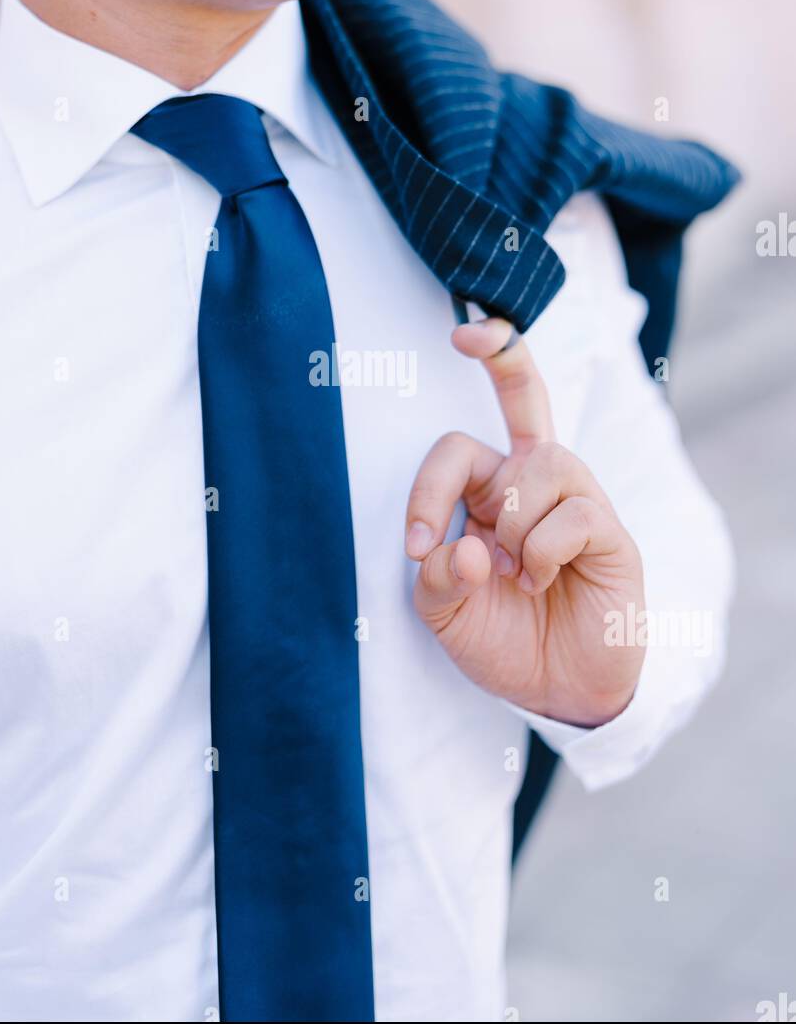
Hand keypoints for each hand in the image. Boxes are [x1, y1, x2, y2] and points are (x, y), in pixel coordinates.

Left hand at [404, 318, 645, 726]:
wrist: (554, 691)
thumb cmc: (501, 638)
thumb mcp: (445, 614)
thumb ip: (435, 578)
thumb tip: (463, 546)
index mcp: (488, 491)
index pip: (456, 448)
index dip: (427, 487)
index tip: (412, 544)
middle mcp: (533, 482)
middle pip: (526, 393)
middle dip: (503, 351)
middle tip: (470, 332)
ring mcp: (578, 500)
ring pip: (544, 465)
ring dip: (516, 524)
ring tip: (515, 571)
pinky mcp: (611, 533)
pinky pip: (576, 514)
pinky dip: (544, 553)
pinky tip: (542, 582)